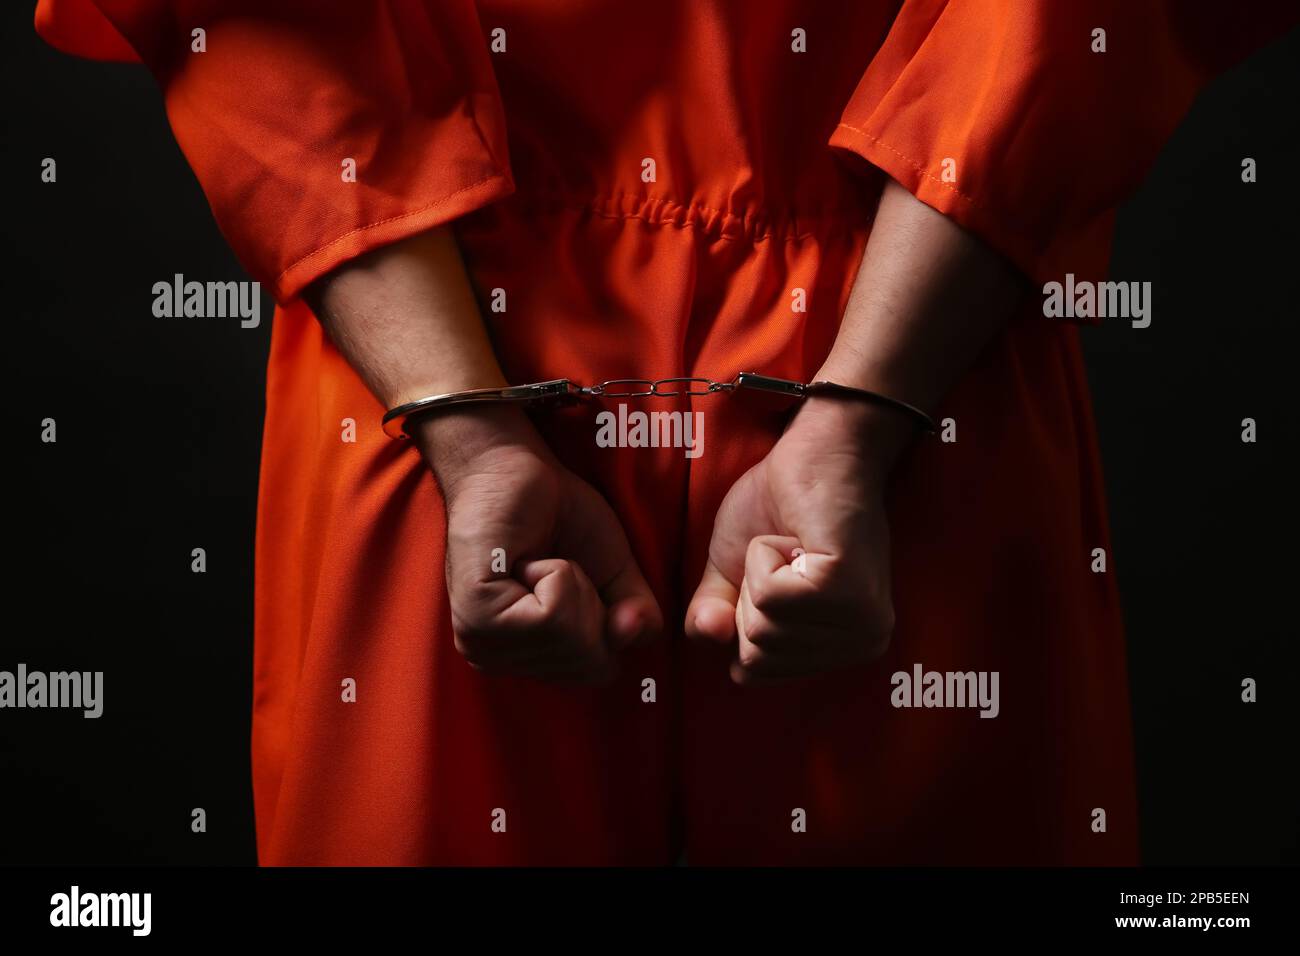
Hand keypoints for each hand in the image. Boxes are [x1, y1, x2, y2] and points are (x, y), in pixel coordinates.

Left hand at [412, 406, 662, 683]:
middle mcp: (497, 661)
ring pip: (573, 641)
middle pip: (590, 662)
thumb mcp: (615, 573)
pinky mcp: (478, 617)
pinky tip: (524, 560)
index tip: (571, 576)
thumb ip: (636, 617)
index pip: (599, 671)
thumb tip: (633, 634)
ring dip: (571, 584)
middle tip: (554, 565)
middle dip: (591, 602)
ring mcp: (482, 644)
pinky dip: (557, 575)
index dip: (605, 618)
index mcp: (525, 658)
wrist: (516, 469)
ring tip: (537, 561)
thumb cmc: (561, 516)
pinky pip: (553, 616)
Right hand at [684, 397, 910, 684]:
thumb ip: (713, 617)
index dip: (739, 617)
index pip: (752, 673)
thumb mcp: (731, 573)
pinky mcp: (847, 589)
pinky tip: (799, 537)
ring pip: (762, 629)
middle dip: (748, 595)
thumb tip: (711, 634)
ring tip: (794, 544)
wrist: (812, 450)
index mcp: (840, 649)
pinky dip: (765, 556)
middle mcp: (863, 644)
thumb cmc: (776, 505)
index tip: (772, 574)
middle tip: (784, 553)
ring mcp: (861, 621)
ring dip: (759, 572)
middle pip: (755, 657)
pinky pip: (771, 598)